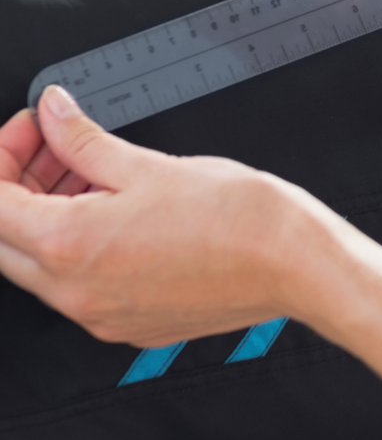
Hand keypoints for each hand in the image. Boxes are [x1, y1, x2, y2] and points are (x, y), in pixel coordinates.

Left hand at [0, 86, 330, 344]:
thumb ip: (83, 140)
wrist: (294, 263)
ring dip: (49, 215)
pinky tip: (117, 212)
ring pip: (41, 265)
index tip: (31, 130)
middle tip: (53, 146)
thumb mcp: (149, 164)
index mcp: (69, 246)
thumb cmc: (237, 218)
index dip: (2, 155)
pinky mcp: (132, 325)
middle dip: (19, 184)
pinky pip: (80, 287)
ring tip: (91, 174)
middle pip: (5, 238)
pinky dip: (81, 246)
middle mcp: (76, 293)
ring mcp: (103, 316)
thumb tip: (53, 115)